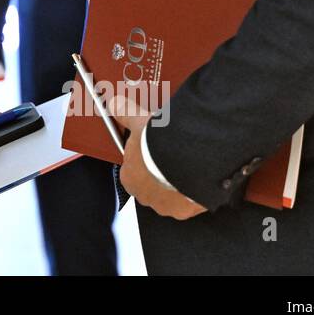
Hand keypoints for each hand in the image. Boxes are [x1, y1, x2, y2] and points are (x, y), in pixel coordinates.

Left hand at [110, 94, 205, 220]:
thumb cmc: (159, 144)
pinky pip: (190, 203)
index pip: (132, 173)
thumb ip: (126, 113)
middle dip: (161, 174)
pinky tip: (199, 177)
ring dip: (177, 184)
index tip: (153, 151)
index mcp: (129, 179)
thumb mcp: (140, 122)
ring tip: (187, 165)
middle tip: (171, 157)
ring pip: (171, 196)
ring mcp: (166, 206)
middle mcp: (145, 197)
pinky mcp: (187, 211)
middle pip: (152, 186)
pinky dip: (194, 192)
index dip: (143, 161)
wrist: (187, 158)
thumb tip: (114, 102)